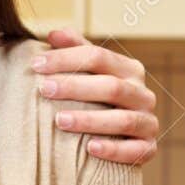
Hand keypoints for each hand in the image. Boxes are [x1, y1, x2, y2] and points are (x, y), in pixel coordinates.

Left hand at [35, 28, 157, 165]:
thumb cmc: (94, 99)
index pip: (99, 57)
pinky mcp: (148, 149)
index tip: (35, 64)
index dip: (66, 58)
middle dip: (75, 87)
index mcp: (129, 70)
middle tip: (44, 89)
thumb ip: (74, 50)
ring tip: (59, 120)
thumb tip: (54, 34)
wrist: (118, 138)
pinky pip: (135, 151)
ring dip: (89, 120)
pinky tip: (89, 148)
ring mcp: (148, 122)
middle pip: (111, 87)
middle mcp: (143, 94)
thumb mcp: (86, 73)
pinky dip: (113, 150)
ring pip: (123, 119)